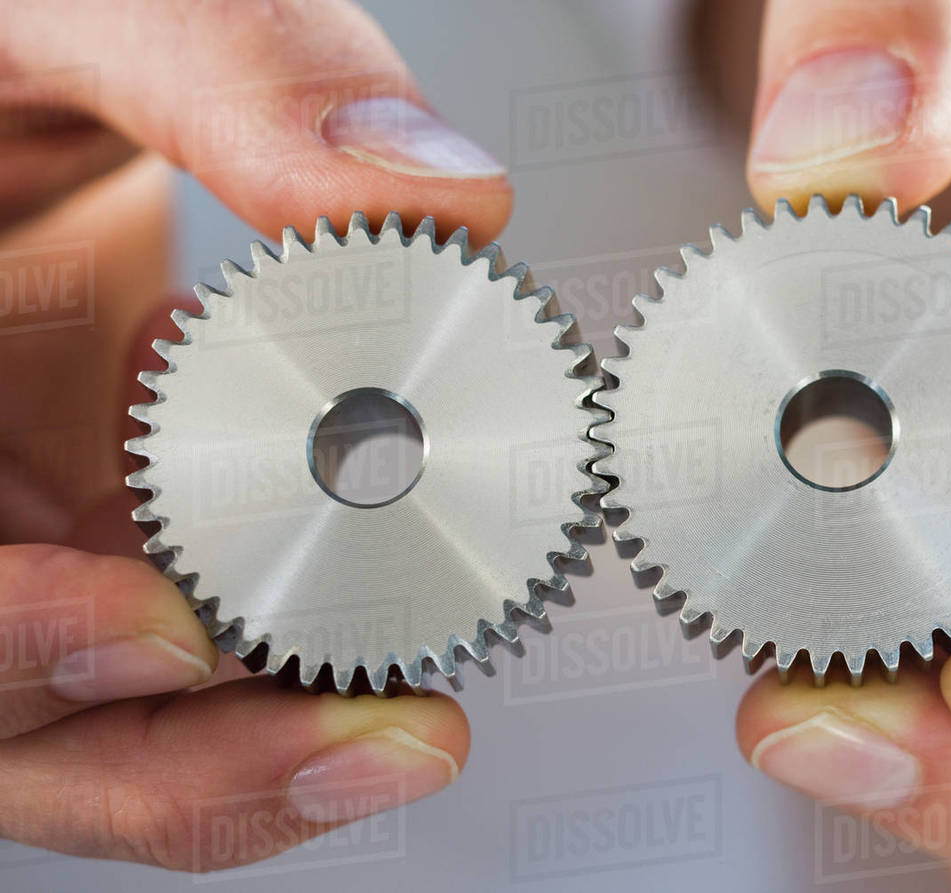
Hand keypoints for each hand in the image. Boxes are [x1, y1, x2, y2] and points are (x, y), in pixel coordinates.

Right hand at [0, 0, 509, 870]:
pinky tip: (386, 624)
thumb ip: (237, 73)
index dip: (13, 643)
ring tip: (409, 730)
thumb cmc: (15, 45)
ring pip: (112, 721)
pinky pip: (192, 650)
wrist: (41, 70)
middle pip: (17, 723)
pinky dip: (285, 666)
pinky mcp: (117, 539)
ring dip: (257, 743)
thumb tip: (444, 195)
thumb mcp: (79, 13)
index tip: (166, 631)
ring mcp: (33, 535)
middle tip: (376, 740)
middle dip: (186, 759)